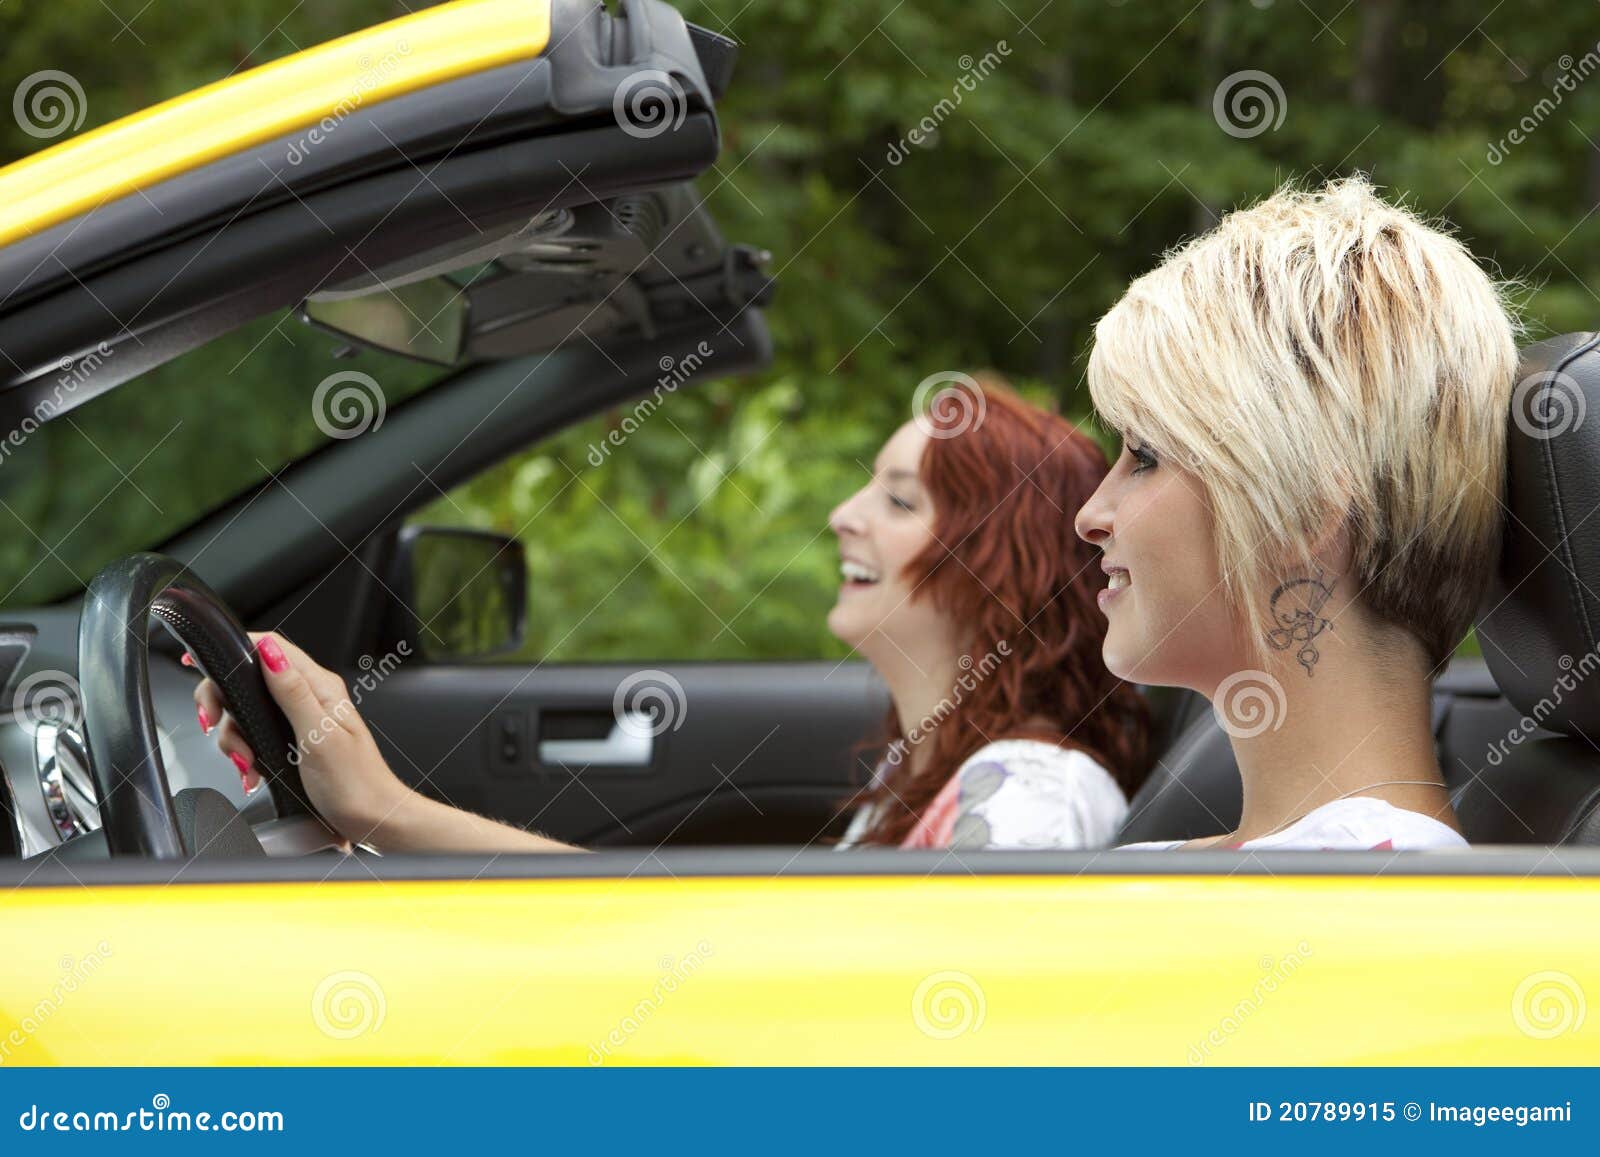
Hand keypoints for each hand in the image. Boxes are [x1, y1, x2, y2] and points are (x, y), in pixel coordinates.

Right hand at [189, 632, 412, 844]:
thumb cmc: (356, 782)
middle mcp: (310, 696)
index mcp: (319, 686)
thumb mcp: (319, 735)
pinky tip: (252, 772)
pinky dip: (247, 755)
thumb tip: (269, 651)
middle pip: (249, 681)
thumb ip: (292, 692)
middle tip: (214, 727)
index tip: (199, 664)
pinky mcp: (295, 741)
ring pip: (247, 713)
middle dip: (224, 706)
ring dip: (235, 740)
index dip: (233, 649)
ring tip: (246, 763)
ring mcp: (301, 719)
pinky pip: (257, 738)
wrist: (373, 819)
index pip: (270, 647)